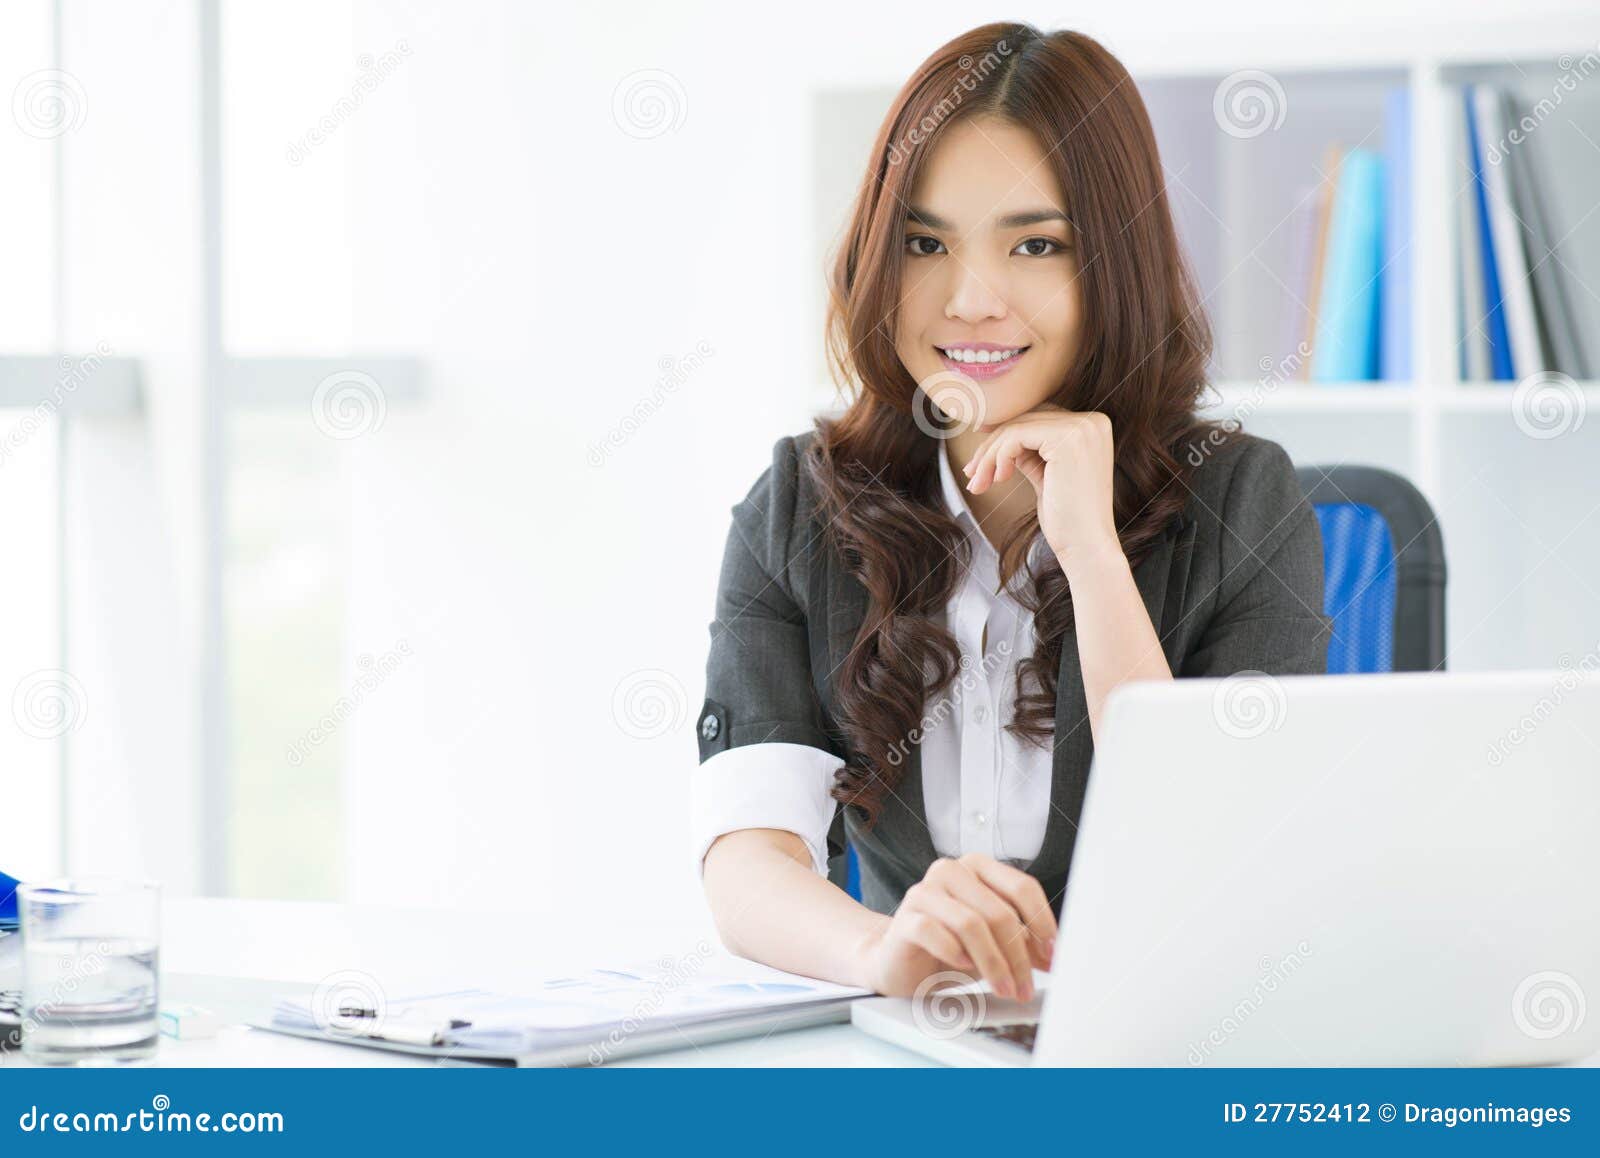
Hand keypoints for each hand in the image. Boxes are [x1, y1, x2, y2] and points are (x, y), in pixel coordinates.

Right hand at [858, 854, 1056, 999]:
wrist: (901, 962)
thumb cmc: (951, 948)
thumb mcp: (995, 945)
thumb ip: (1024, 944)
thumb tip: (1055, 956)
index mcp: (979, 868)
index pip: (1022, 887)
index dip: (1042, 923)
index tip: (1053, 955)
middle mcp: (952, 871)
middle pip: (999, 912)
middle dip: (1018, 956)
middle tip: (1026, 987)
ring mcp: (925, 891)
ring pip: (971, 924)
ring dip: (993, 963)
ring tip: (1004, 989)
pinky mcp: (905, 917)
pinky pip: (934, 931)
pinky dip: (954, 952)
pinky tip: (963, 967)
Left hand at [962, 403, 1119, 567]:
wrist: (1086, 548)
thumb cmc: (1067, 521)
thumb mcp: (1045, 476)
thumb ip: (1029, 453)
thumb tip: (999, 436)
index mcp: (1093, 427)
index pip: (1039, 418)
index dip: (1005, 433)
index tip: (979, 452)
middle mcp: (1093, 422)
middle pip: (1026, 420)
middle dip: (991, 447)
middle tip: (971, 474)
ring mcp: (1082, 428)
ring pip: (1017, 428)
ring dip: (989, 456)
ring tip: (977, 483)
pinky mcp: (1068, 438)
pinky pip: (1016, 436)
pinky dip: (998, 456)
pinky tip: (997, 479)